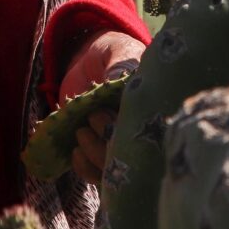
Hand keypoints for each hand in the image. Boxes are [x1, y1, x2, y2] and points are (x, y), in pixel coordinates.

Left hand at [59, 31, 143, 185]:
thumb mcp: (118, 53)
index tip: (104, 115)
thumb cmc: (112, 54)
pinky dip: (83, 168)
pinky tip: (75, 152)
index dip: (125, 132)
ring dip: (93, 158)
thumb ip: (119, 66)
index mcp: (153, 110)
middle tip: (92, 118)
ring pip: (113, 172)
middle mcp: (141, 133)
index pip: (148, 134)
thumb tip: (117, 81)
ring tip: (81, 132)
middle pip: (130, 160)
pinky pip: (96, 175)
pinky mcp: (100, 153)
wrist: (90, 60)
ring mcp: (120, 146)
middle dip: (106, 147)